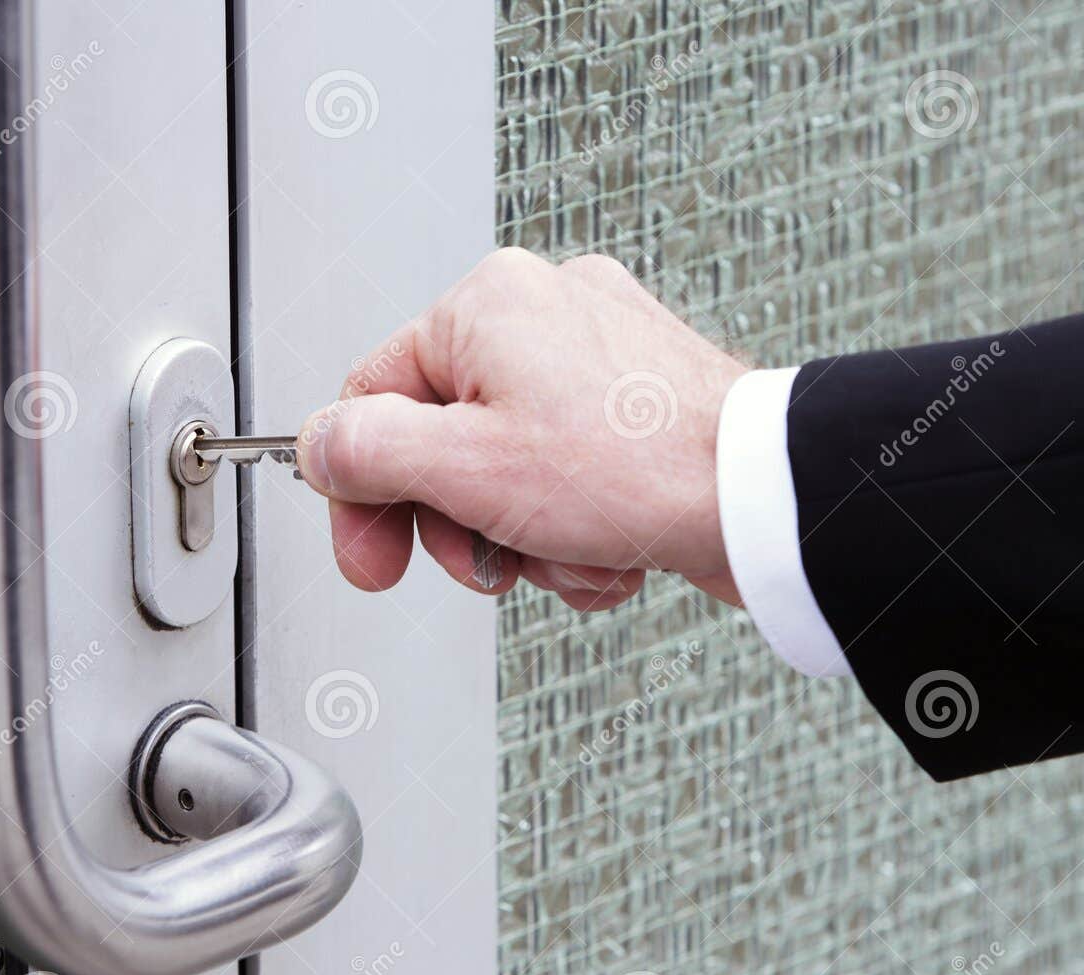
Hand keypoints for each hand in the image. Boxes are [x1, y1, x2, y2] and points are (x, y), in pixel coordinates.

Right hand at [295, 247, 750, 610]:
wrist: (764, 499)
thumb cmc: (636, 468)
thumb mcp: (465, 467)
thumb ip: (367, 453)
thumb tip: (318, 445)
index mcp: (487, 304)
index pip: (374, 399)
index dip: (364, 494)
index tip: (373, 560)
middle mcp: (543, 314)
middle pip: (445, 444)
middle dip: (466, 523)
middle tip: (490, 560)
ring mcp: (599, 357)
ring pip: (509, 474)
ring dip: (530, 540)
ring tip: (573, 553)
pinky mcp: (639, 405)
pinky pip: (570, 480)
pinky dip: (580, 533)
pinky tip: (611, 551)